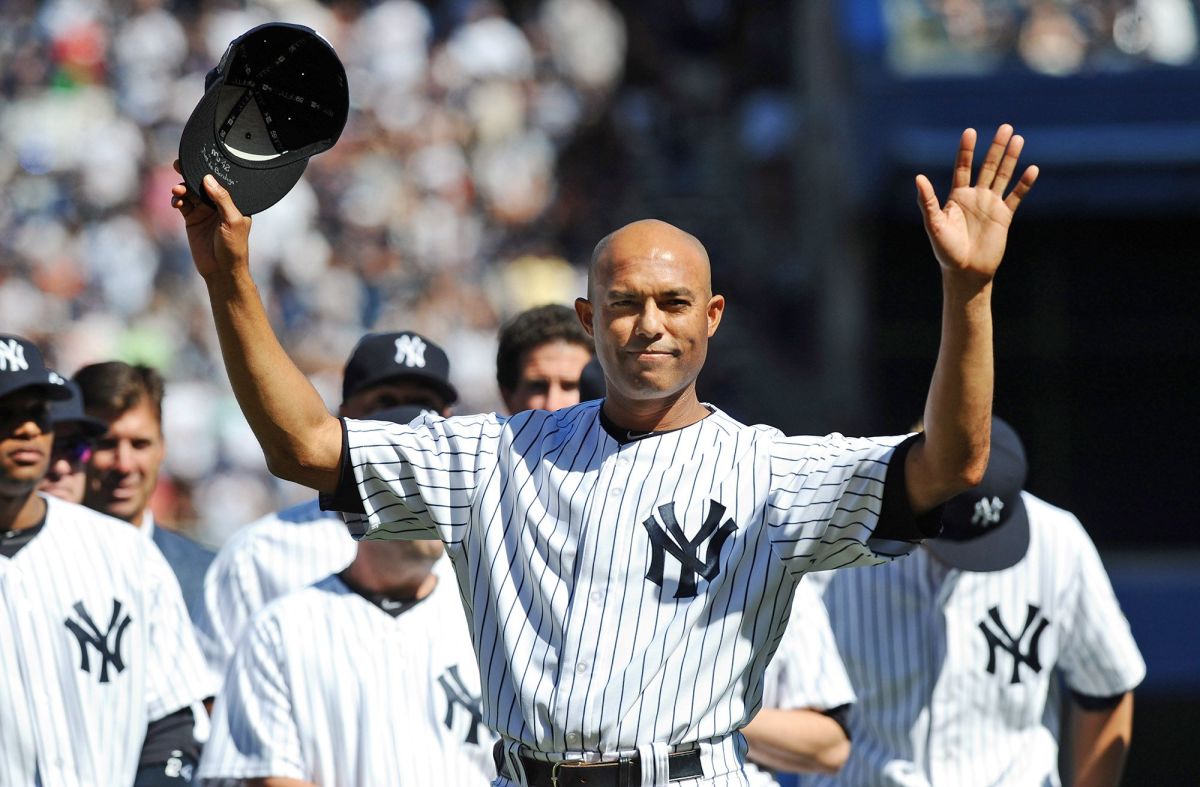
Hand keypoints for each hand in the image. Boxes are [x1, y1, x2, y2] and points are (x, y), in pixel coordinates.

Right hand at [170, 162, 251, 280]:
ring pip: (190, 191)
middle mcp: (218, 203)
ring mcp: (204, 210)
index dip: (208, 170)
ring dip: (182, 187)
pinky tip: (176, 201)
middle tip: (178, 164)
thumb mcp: (232, 221)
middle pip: (202, 183)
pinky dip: (177, 199)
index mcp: (233, 202)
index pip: (220, 181)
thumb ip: (222, 199)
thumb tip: (208, 178)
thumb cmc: (234, 247)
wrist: (221, 270)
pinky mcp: (192, 219)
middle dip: (190, 173)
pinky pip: (182, 203)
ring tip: (178, 191)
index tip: (196, 159)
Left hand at [916, 125, 1037, 283]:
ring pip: (1002, 176)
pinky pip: (1016, 197)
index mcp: (956, 196)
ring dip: (1011, 159)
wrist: (965, 272)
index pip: (963, 167)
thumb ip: (927, 201)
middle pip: (987, 166)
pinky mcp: (1004, 217)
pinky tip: (1032, 169)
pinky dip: (1024, 184)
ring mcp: (990, 205)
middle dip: (996, 147)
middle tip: (1006, 127)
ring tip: (1018, 139)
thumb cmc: (945, 251)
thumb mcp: (934, 224)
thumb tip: (918, 177)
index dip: (967, 150)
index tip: (970, 132)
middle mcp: (975, 197)